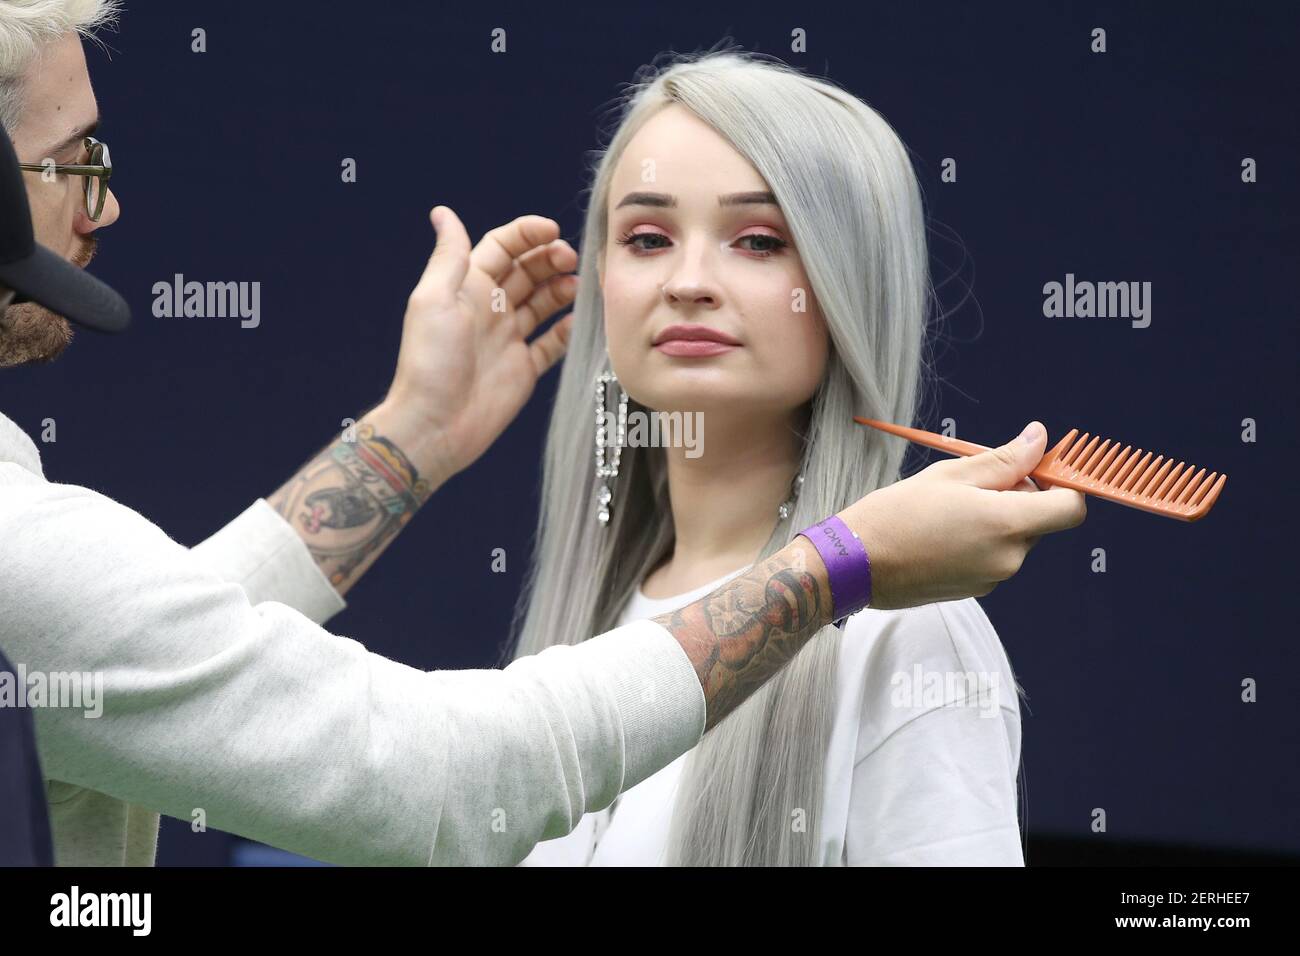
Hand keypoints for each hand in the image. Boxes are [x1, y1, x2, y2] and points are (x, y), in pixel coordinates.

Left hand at [375, 205, 578, 485]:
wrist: (435, 424)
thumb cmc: (429, 361)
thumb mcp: (434, 299)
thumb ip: (449, 256)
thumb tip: (442, 212)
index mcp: (468, 287)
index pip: (501, 247)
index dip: (527, 234)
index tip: (552, 230)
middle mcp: (490, 309)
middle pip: (527, 271)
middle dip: (550, 258)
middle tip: (569, 259)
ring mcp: (508, 339)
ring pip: (543, 302)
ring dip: (562, 288)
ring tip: (579, 284)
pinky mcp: (524, 369)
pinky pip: (552, 343)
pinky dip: (567, 330)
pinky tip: (578, 319)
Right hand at [838, 421, 1086, 608]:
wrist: (855, 564)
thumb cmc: (897, 513)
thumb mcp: (952, 474)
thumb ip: (1005, 460)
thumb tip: (1039, 440)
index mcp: (1007, 524)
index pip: (1070, 508)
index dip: (1061, 484)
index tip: (1036, 469)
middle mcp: (1008, 557)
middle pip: (1039, 521)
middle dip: (1018, 497)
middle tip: (974, 482)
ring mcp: (993, 579)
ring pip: (1014, 539)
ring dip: (996, 520)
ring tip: (949, 509)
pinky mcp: (975, 590)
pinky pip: (993, 558)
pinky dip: (979, 541)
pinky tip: (942, 532)